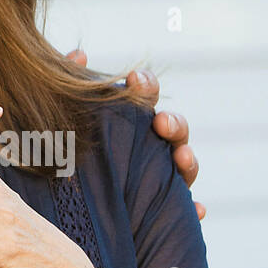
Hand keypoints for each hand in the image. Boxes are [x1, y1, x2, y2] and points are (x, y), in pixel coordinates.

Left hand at [66, 48, 203, 219]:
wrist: (70, 204)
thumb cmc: (73, 150)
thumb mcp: (69, 119)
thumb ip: (74, 87)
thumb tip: (79, 55)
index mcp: (131, 120)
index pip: (145, 97)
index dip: (146, 86)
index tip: (134, 79)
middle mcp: (152, 146)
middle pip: (174, 130)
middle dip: (173, 123)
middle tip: (161, 122)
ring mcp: (162, 178)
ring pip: (185, 167)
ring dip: (189, 161)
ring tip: (182, 157)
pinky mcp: (163, 210)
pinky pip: (185, 212)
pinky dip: (194, 210)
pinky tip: (197, 210)